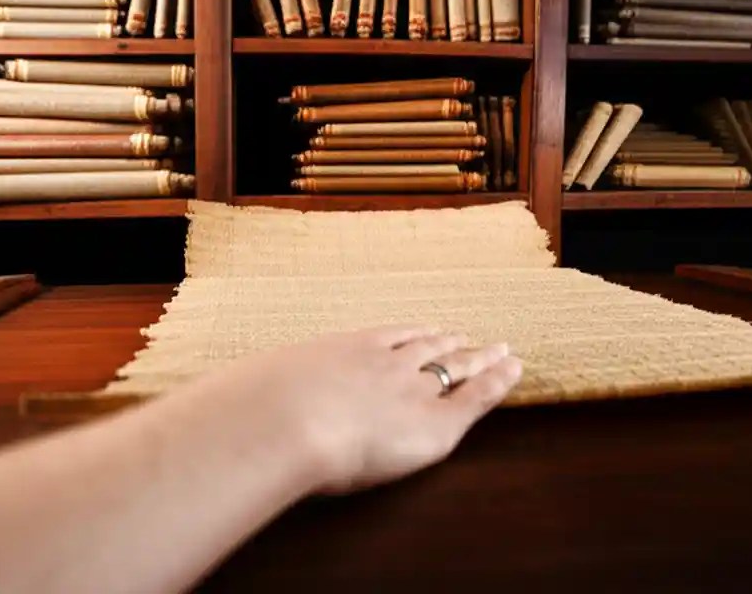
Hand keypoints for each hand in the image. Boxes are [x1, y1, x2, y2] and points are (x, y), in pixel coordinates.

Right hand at [212, 326, 521, 494]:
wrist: (288, 420)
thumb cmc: (262, 410)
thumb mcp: (260, 391)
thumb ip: (262, 392)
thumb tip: (238, 400)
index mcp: (346, 349)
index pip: (390, 338)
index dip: (412, 336)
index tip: (424, 331)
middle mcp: (386, 361)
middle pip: (429, 347)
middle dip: (450, 342)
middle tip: (467, 336)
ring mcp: (413, 385)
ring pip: (456, 365)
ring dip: (480, 357)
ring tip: (499, 351)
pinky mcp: (436, 420)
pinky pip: (476, 395)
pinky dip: (498, 380)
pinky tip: (514, 369)